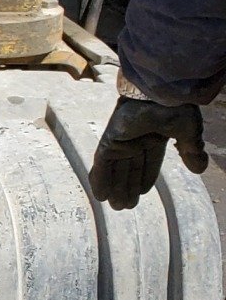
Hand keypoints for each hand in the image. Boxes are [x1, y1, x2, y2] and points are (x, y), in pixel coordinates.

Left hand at [89, 96, 208, 208]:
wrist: (160, 93)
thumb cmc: (175, 107)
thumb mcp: (189, 133)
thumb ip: (192, 151)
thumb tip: (199, 170)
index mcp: (155, 135)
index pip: (149, 162)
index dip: (145, 177)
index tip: (142, 192)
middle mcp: (137, 138)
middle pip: (130, 168)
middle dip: (128, 187)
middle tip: (125, 206)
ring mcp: (122, 139)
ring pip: (116, 169)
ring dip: (115, 188)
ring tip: (116, 206)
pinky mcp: (110, 140)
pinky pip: (103, 164)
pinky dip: (101, 179)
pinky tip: (101, 195)